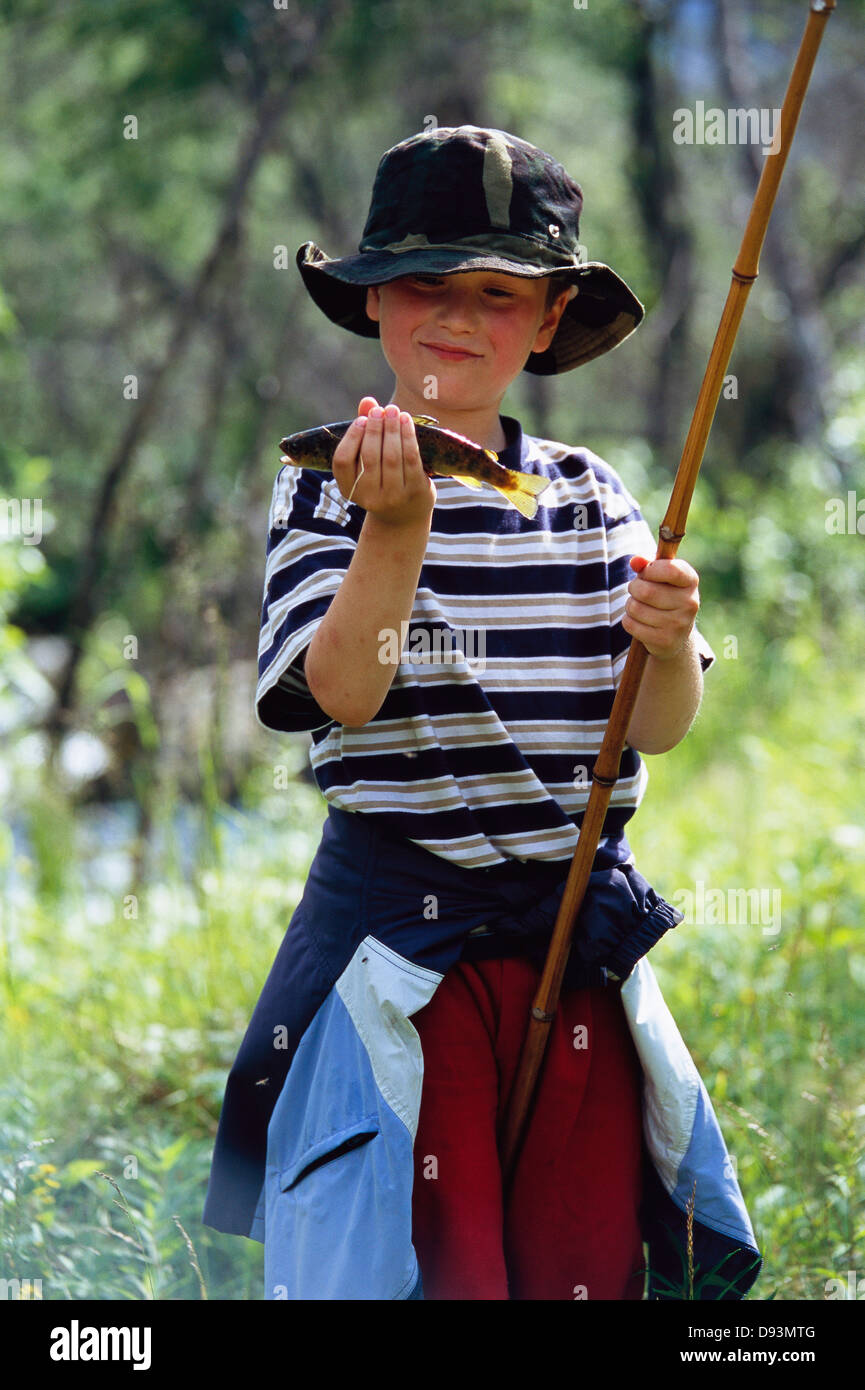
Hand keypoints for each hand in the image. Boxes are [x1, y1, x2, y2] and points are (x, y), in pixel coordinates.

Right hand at [331, 397, 435, 527]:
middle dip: (375, 429)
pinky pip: (410, 460)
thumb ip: (365, 432)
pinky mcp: (414, 492)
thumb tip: (367, 400)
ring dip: (393, 429)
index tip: (362, 420)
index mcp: (349, 490)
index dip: (352, 437)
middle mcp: (369, 497)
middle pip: (369, 456)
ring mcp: (393, 497)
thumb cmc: (382, 481)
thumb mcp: (367, 463)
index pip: (342, 461)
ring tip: (394, 410)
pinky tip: (406, 422)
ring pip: (391, 457)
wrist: (404, 516)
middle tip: (380, 410)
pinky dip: (408, 437)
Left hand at [622, 554, 699, 659]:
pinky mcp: (665, 641)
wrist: (677, 635)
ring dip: (630, 605)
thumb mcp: (660, 577)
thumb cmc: (665, 596)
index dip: (650, 569)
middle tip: (637, 591)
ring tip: (639, 606)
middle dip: (634, 588)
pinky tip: (639, 621)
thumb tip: (635, 561)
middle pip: (646, 591)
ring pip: (635, 608)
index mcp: (691, 581)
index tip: (646, 572)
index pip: (670, 570)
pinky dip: (628, 620)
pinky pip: (631, 624)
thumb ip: (647, 564)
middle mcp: (689, 603)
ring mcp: (678, 624)